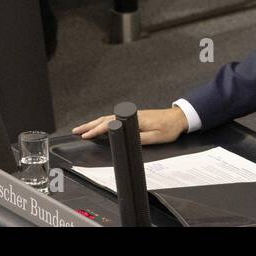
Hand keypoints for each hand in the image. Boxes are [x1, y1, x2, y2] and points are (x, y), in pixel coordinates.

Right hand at [72, 106, 188, 144]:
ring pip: (108, 118)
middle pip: (105, 119)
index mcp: (134, 120)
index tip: (86, 135)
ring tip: (83, 129)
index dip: (96, 130)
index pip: (110, 124)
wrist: (178, 118)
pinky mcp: (133, 117)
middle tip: (77, 131)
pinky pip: (113, 119)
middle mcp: (130, 115)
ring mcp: (131, 115)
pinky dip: (103, 123)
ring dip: (94, 123)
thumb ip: (140, 139)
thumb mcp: (155, 137)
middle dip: (89, 125)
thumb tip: (125, 140)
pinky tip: (99, 127)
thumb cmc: (169, 128)